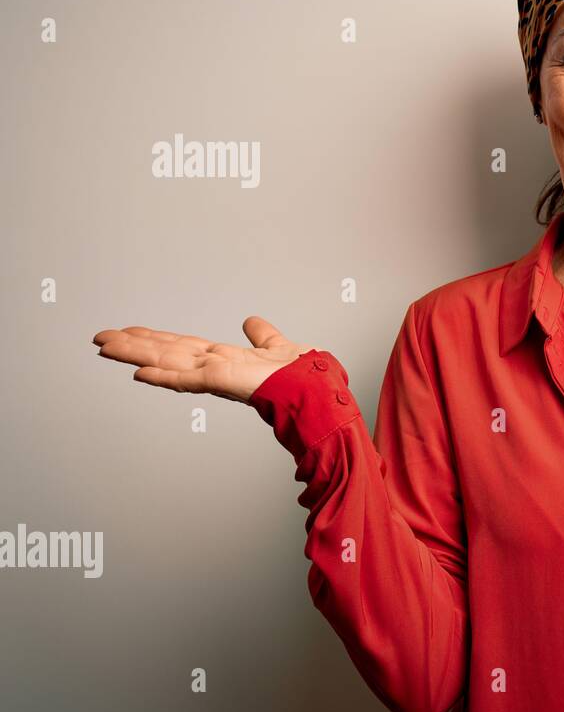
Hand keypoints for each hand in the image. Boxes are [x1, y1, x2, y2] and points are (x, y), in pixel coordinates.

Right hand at [92, 317, 317, 403]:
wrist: (316, 391)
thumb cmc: (301, 376)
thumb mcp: (277, 346)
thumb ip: (262, 335)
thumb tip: (251, 321)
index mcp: (224, 358)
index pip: (182, 346)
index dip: (155, 338)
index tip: (129, 332)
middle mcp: (214, 366)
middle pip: (166, 352)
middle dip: (133, 345)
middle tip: (100, 337)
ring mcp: (216, 375)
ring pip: (168, 361)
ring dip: (135, 354)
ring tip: (105, 347)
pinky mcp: (223, 381)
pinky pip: (188, 379)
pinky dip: (164, 377)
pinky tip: (139, 374)